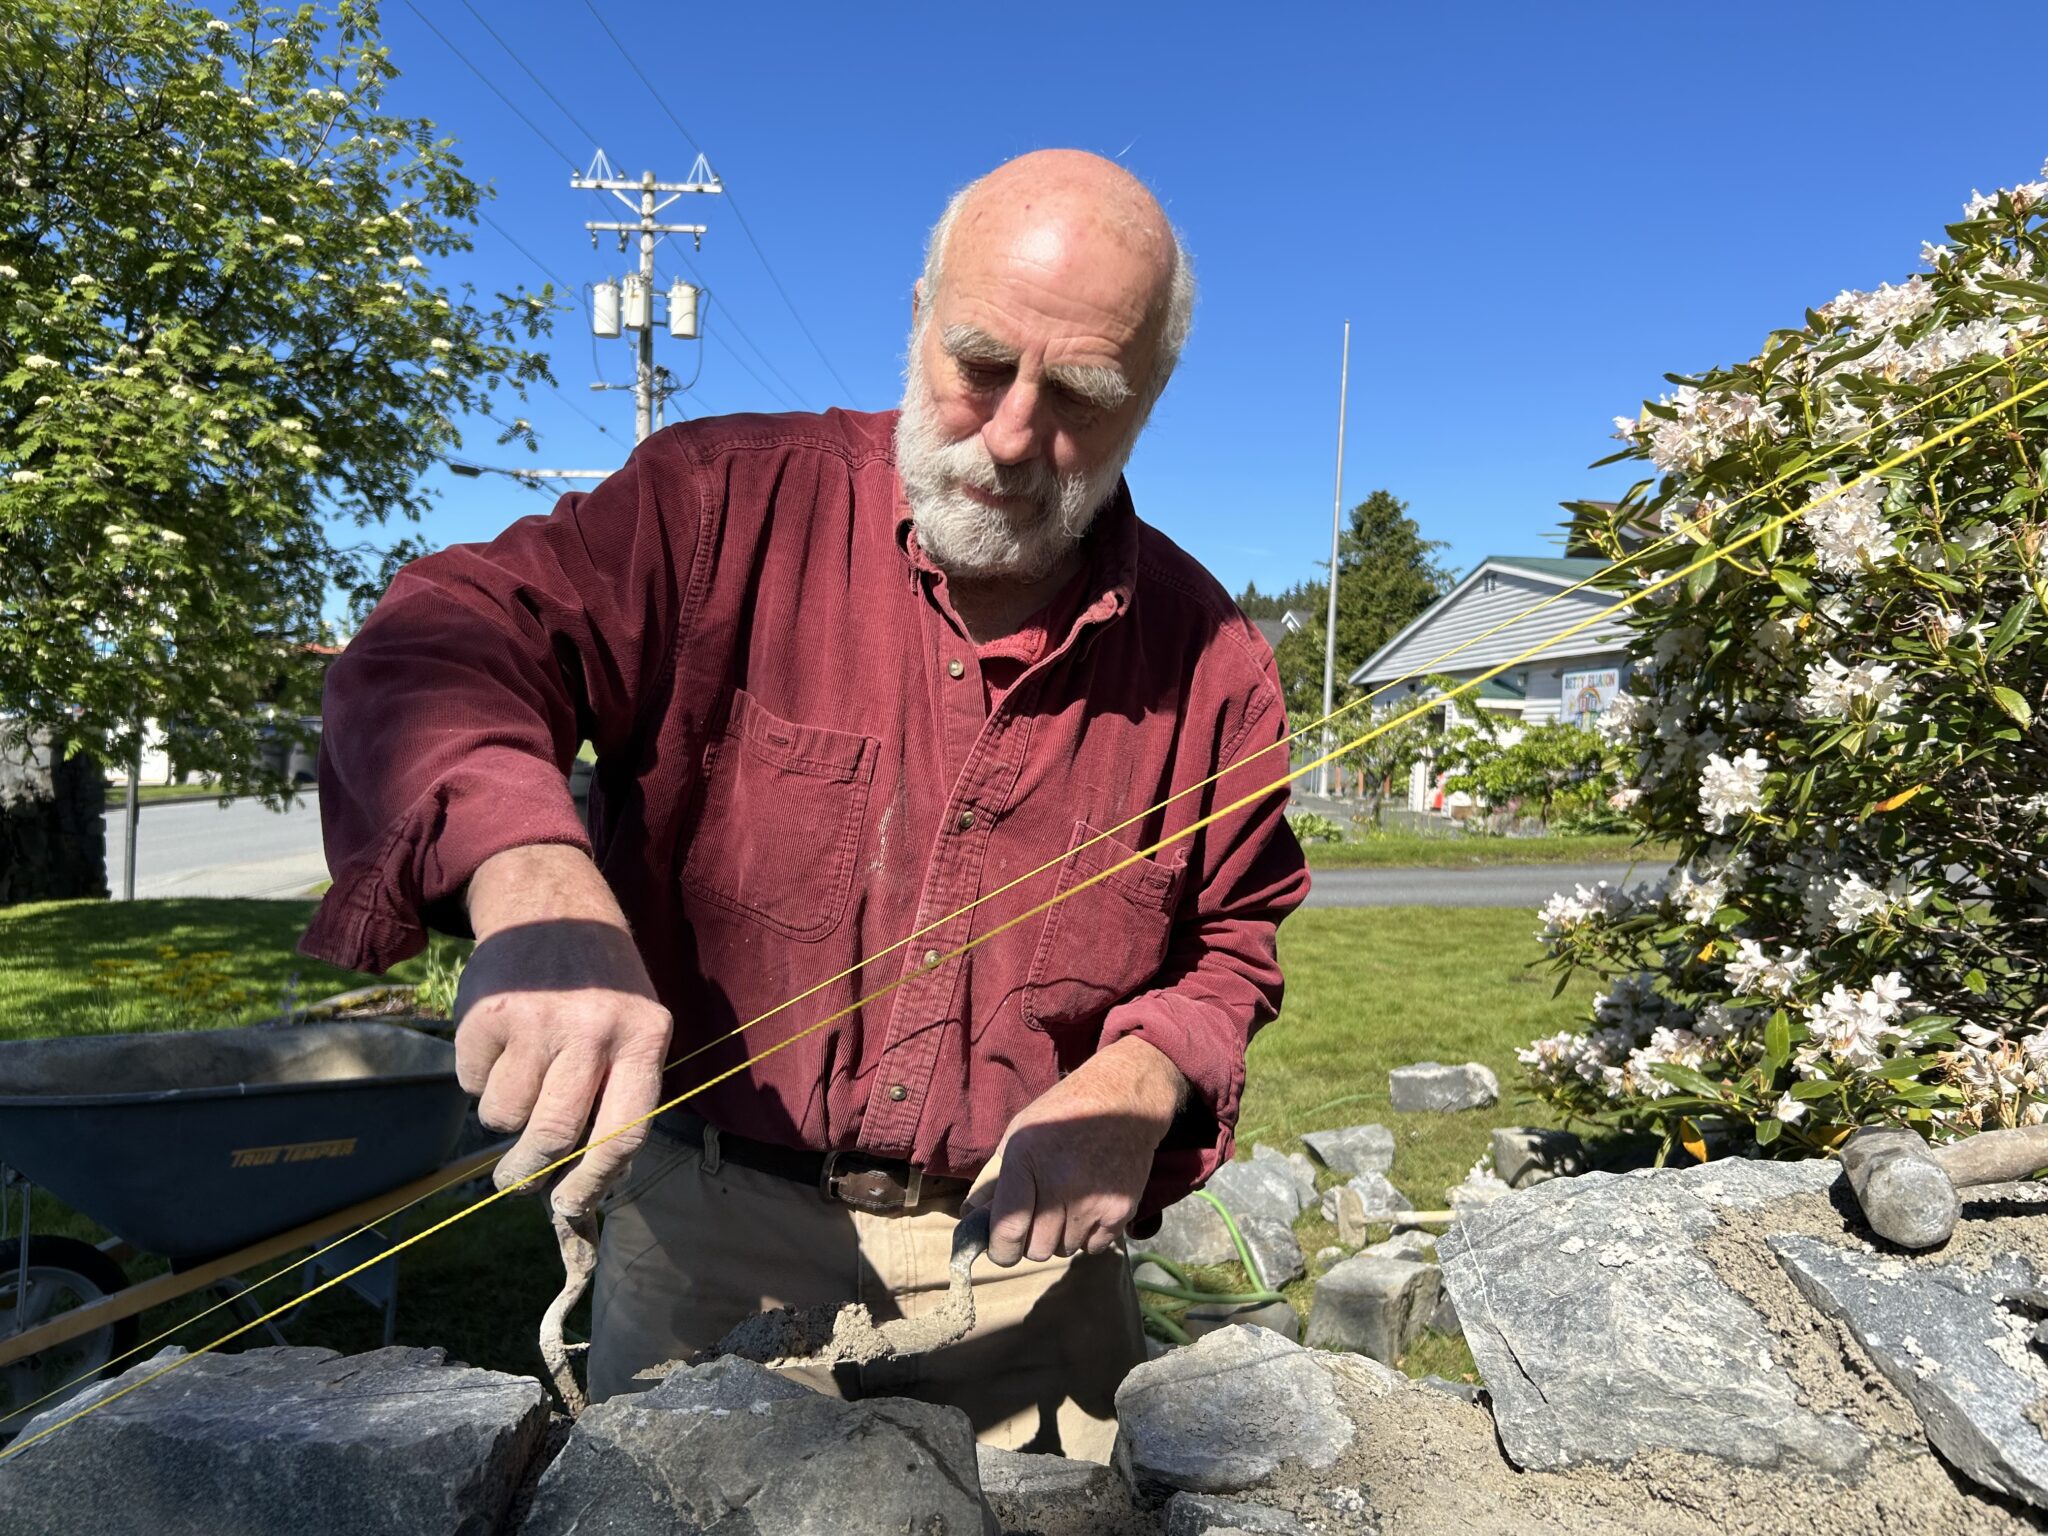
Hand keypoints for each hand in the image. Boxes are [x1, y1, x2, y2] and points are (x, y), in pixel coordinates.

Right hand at [454, 844, 673, 1216]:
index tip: (571, 1207)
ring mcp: (536, 1021)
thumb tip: (590, 1180)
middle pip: (552, 1135)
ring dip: (504, 1114)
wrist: (551, 904)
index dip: (595, 1182)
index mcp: (644, 1037)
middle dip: (530, 1172)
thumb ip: (620, 1093)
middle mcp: (593, 1029)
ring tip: (520, 1074)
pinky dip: (479, 1078)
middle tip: (517, 1180)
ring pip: (505, 1115)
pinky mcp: (486, 1014)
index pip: (624, 1133)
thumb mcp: (635, 1025)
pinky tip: (500, 1040)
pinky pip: (471, 1083)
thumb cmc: (602, 984)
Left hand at [962, 1038, 1185, 1265]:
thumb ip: (994, 1178)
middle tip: (1038, 1216)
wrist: (1125, 1098)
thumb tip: (971, 1216)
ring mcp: (1094, 1200)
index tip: (1001, 1249)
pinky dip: (1087, 1236)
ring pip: (1064, 1250)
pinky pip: (1093, 1247)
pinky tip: (1088, 1206)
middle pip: (1037, 1249)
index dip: (1000, 1250)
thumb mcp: (1020, 1133)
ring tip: (1066, 1204)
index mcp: (1026, 1160)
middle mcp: (1061, 1184)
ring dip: (1060, 1237)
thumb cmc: (1065, 1112)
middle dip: (1031, 1240)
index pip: (1008, 1230)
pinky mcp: (1121, 1209)